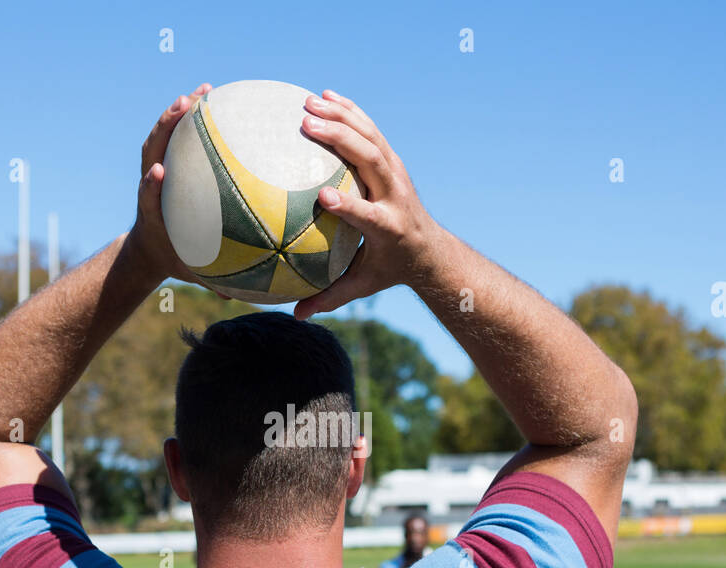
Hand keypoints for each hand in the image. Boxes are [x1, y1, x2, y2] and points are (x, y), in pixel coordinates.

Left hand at [128, 83, 230, 296]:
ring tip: (202, 92)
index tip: (158, 172)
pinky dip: (190, 118)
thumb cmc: (177, 261)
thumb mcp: (193, 274)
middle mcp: (152, 188)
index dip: (150, 183)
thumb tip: (236, 299)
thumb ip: (212, 284)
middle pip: (152, 151)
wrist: (150, 249)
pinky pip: (177, 136)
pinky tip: (214, 103)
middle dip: (165, 128)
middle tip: (186, 105)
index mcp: (153, 216)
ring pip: (161, 137)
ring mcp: (156, 172)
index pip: (147, 196)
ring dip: (177, 113)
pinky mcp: (166, 163)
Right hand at [292, 90, 443, 319]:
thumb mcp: (363, 285)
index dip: (349, 205)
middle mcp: (395, 196)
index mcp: (389, 227)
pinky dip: (351, 111)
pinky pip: (371, 131)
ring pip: (371, 138)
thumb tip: (296, 314)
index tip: (323, 197)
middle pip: (370, 161)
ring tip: (309, 101)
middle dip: (341, 140)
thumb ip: (331, 297)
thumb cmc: (388, 269)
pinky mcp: (393, 161)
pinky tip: (326, 95)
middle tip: (307, 124)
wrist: (429, 249)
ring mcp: (396, 174)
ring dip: (342, 116)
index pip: (368, 214)